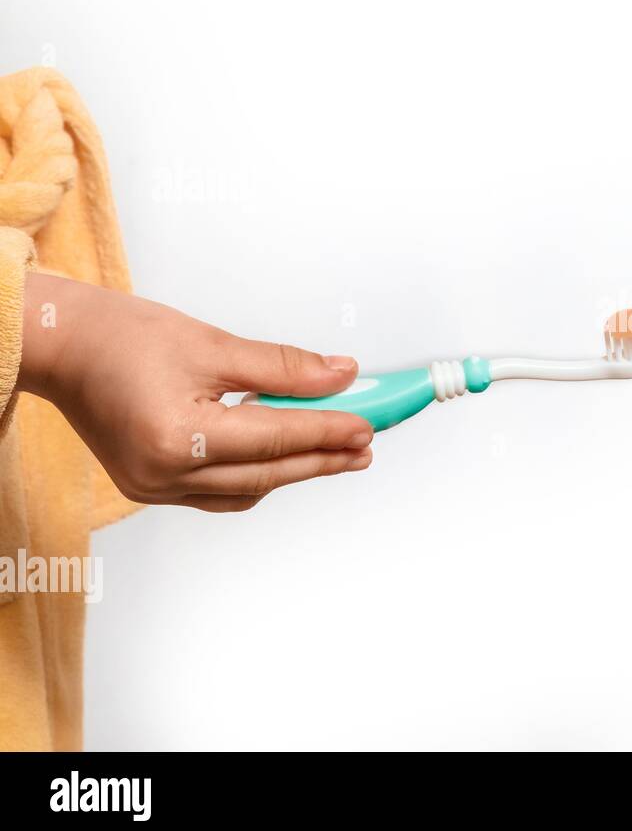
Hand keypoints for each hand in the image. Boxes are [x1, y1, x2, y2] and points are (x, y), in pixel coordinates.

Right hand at [17, 272, 373, 511]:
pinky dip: (258, 476)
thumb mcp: (213, 344)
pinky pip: (221, 493)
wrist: (62, 346)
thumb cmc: (123, 336)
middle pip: (267, 473)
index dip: (328, 431)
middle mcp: (164, 474)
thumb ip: (284, 367)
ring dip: (295, 469)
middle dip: (323, 458)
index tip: (369, 424)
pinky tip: (285, 457)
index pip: (275, 438)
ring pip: (248, 489)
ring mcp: (154, 488)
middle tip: (366, 446)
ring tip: (338, 451)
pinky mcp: (150, 487)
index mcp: (177, 437)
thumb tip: (342, 376)